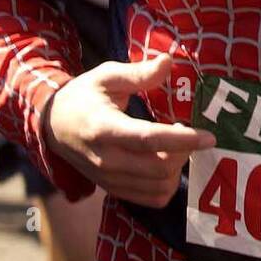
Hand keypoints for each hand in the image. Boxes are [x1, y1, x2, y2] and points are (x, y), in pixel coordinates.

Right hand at [44, 53, 214, 205]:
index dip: (182, 139)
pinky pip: (151, 199)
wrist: (52, 126)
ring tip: (178, 148)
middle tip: (190, 135)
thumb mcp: (106, 76)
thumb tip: (169, 61)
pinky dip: (168, 186)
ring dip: (178, 169)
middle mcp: (105, 159)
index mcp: (103, 127)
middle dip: (184, 153)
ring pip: (158, 186)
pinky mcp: (113, 190)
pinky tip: (169, 166)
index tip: (208, 136)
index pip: (148, 139)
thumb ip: (139, 73)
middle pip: (159, 167)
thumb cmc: (84, 96)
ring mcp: (108, 179)